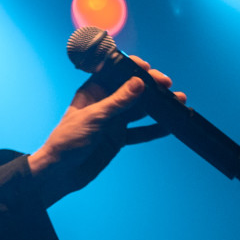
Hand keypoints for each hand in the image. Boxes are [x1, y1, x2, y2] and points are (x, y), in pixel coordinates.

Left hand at [28, 56, 184, 207]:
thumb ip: (117, 102)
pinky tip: (171, 125)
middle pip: (131, 89)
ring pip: (140, 110)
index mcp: (92, 92)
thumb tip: (139, 83)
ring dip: (158, 105)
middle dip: (150, 85)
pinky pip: (141, 131)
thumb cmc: (68, 140)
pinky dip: (155, 129)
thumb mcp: (94, 118)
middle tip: (167, 84)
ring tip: (178, 100)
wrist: (61, 172)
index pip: (114, 73)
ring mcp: (113, 121)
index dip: (130, 68)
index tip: (147, 67)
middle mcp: (104, 104)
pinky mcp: (119, 138)